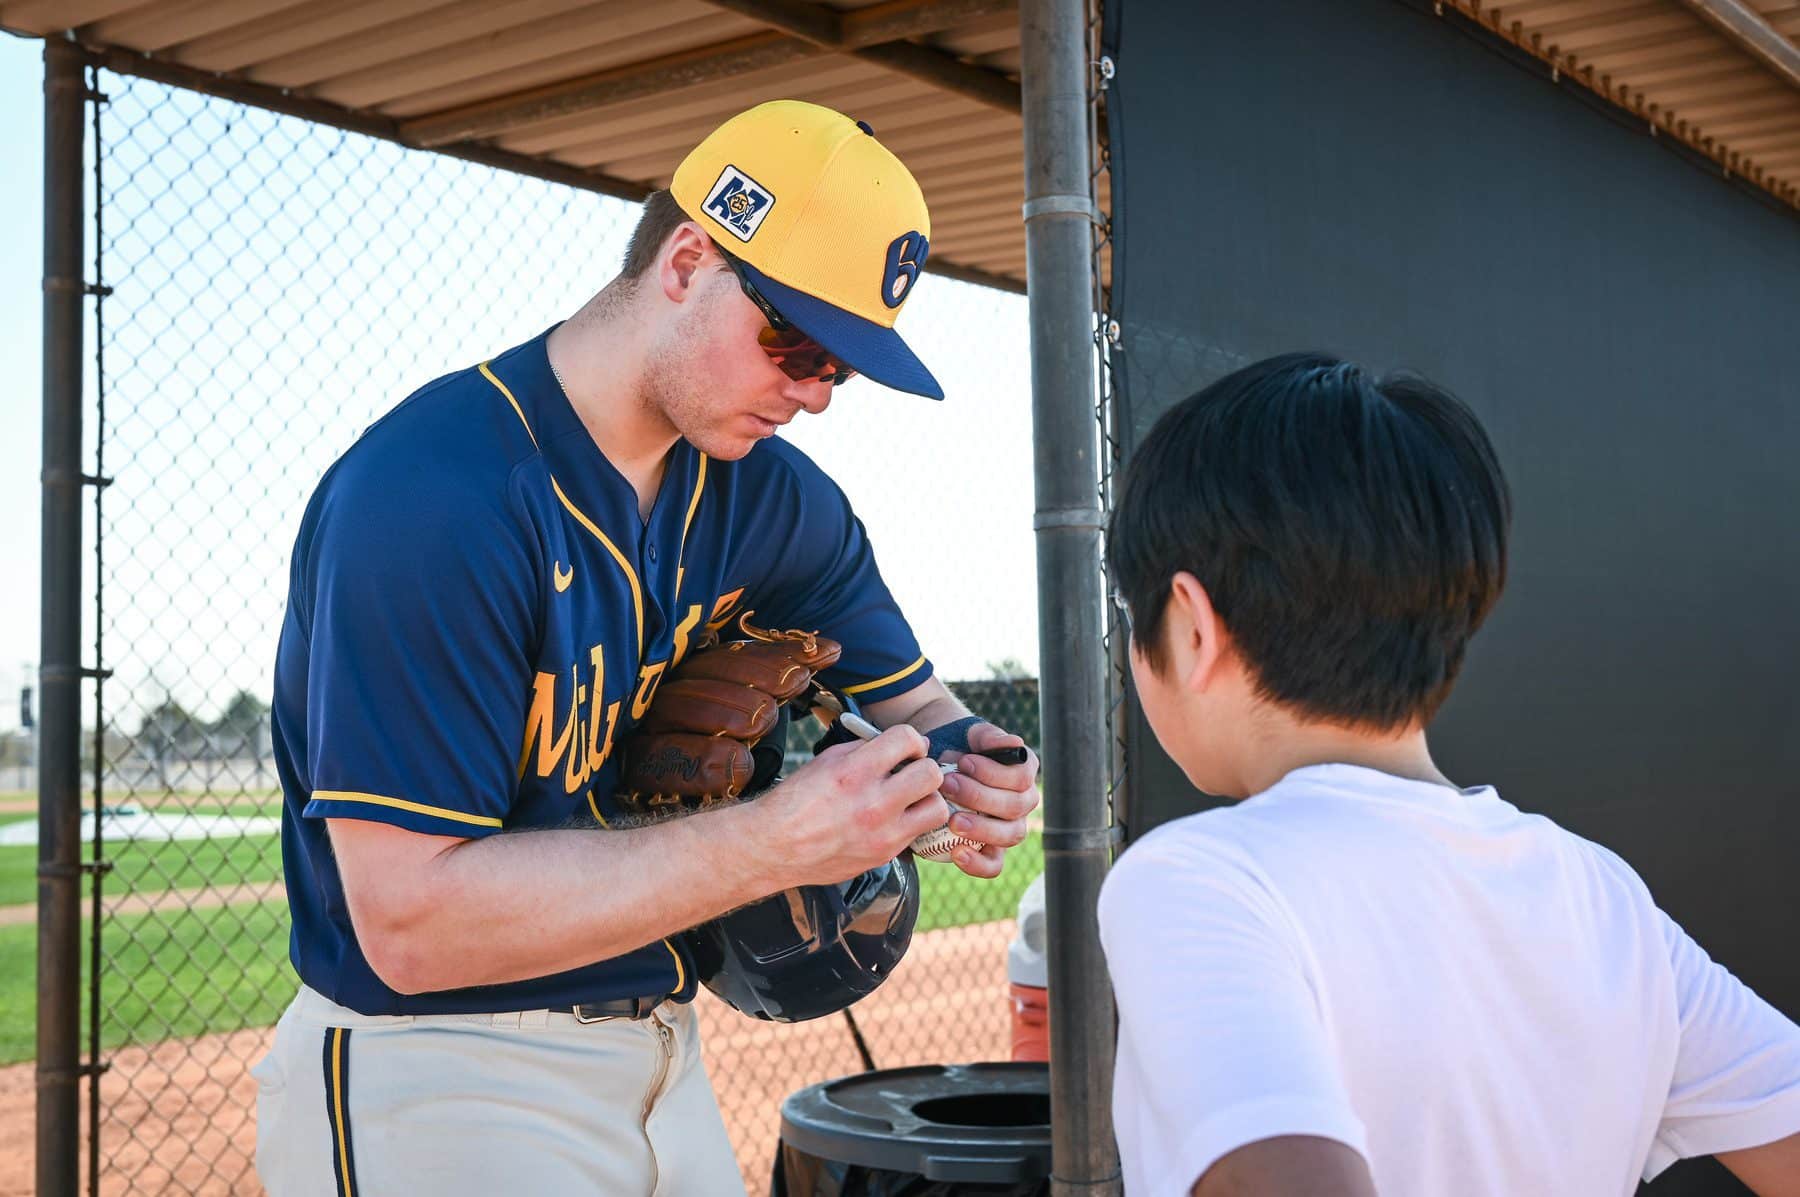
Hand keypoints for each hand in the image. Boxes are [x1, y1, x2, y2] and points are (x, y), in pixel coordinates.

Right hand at [757, 725, 948, 888]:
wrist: (775, 847)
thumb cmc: (796, 801)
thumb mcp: (827, 761)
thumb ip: (866, 750)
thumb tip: (902, 745)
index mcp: (854, 772)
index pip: (908, 738)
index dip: (910, 740)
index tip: (905, 749)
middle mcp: (873, 803)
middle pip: (932, 774)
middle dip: (924, 767)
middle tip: (911, 772)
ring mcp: (882, 833)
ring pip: (937, 808)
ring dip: (927, 799)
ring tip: (909, 798)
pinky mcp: (884, 855)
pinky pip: (918, 833)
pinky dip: (912, 823)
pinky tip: (894, 819)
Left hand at [937, 722, 1039, 878]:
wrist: (937, 764)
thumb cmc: (958, 745)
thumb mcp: (971, 735)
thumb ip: (990, 737)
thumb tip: (1015, 744)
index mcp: (1024, 772)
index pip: (1019, 778)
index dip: (993, 773)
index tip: (963, 762)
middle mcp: (1023, 801)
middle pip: (1014, 806)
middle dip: (979, 797)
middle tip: (948, 785)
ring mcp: (1009, 827)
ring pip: (1009, 835)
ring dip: (982, 829)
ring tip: (954, 821)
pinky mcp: (991, 849)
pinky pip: (993, 864)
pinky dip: (978, 863)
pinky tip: (957, 853)